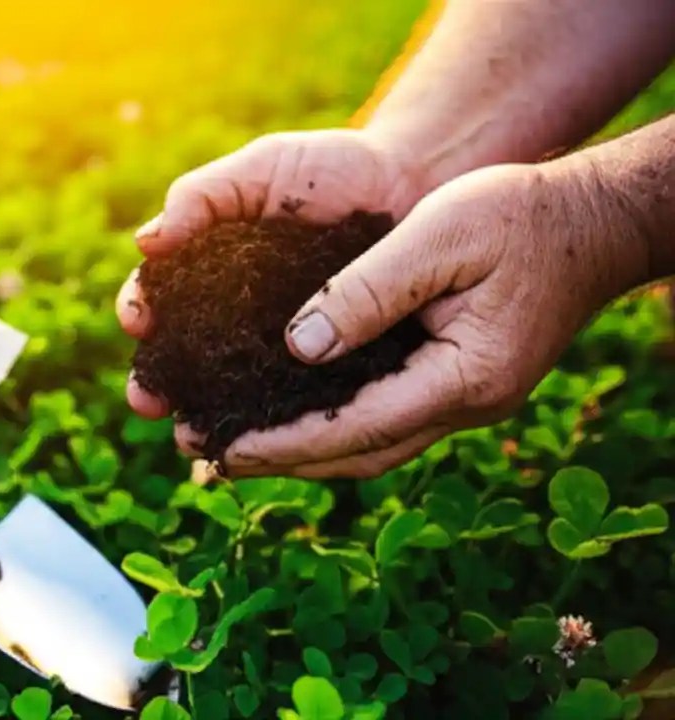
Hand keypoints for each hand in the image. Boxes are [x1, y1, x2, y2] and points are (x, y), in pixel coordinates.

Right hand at [116, 129, 432, 418]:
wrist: (413, 183)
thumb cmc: (331, 169)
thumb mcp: (261, 169)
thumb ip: (202, 196)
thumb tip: (146, 243)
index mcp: (207, 267)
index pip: (157, 294)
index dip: (139, 309)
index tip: (137, 322)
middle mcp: (234, 315)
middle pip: (182, 356)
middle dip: (157, 383)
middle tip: (147, 403)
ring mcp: (280, 345)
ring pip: (230, 389)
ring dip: (206, 416)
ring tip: (192, 439)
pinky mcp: (327, 367)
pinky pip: (295, 400)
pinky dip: (274, 424)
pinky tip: (261, 440)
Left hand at [216, 159, 651, 478]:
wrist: (588, 221)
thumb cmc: (519, 215)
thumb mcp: (439, 234)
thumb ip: (370, 291)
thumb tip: (299, 346)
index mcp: (465, 376)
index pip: (358, 428)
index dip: (285, 443)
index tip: (223, 449)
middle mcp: (465, 404)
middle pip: (358, 454)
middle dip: (281, 459)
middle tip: (206, 456)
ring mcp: (463, 400)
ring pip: (369, 447)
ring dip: (301, 451)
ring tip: (231, 447)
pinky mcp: (454, 384)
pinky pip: (381, 421)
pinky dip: (331, 427)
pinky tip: (286, 415)